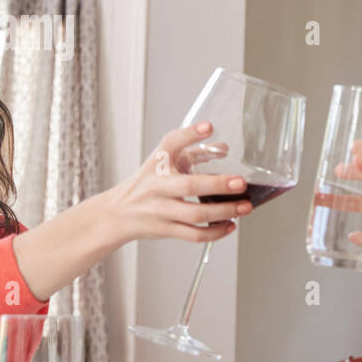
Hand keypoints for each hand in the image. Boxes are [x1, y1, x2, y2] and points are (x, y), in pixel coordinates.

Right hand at [104, 122, 253, 242]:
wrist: (117, 214)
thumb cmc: (146, 184)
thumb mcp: (163, 162)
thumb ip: (193, 153)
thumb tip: (223, 148)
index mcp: (157, 164)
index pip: (170, 143)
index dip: (189, 134)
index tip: (208, 127)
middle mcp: (157, 186)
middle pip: (189, 185)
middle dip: (218, 185)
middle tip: (241, 183)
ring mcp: (160, 210)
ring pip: (195, 214)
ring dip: (224, 211)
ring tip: (245, 206)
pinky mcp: (165, 229)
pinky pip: (193, 235)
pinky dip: (215, 233)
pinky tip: (230, 225)